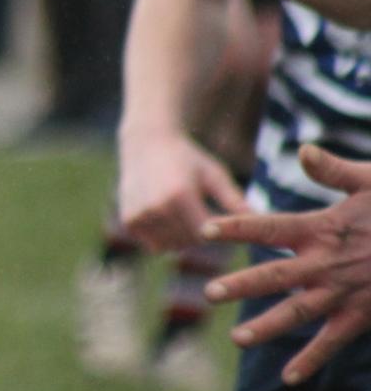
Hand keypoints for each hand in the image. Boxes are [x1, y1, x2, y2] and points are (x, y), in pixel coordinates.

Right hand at [117, 126, 250, 250]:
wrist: (146, 144)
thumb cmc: (188, 158)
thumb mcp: (214, 174)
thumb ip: (234, 200)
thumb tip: (260, 223)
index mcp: (180, 195)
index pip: (207, 233)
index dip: (218, 231)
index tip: (225, 223)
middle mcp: (156, 207)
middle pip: (189, 241)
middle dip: (201, 233)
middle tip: (203, 214)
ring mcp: (139, 215)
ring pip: (172, 246)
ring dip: (182, 238)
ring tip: (186, 214)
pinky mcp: (129, 222)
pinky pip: (155, 245)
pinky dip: (164, 238)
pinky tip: (167, 217)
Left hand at [203, 145, 370, 383]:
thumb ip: (333, 170)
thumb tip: (302, 148)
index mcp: (323, 228)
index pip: (270, 227)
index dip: (237, 226)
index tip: (205, 230)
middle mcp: (327, 262)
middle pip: (276, 275)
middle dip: (241, 285)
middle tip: (208, 292)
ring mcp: (344, 292)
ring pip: (299, 312)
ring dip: (267, 326)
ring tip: (236, 338)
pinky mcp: (362, 314)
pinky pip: (333, 340)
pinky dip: (312, 359)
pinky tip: (289, 377)